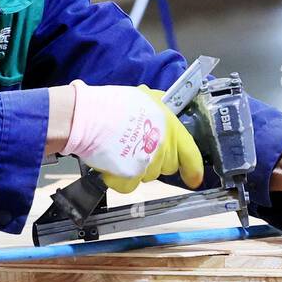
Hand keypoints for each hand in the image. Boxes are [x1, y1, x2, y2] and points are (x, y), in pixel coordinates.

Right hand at [63, 82, 202, 192]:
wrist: (88, 116)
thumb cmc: (113, 104)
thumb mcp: (145, 96)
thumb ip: (159, 109)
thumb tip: (162, 112)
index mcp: (170, 127)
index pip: (191, 154)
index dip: (193, 169)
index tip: (193, 178)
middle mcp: (162, 147)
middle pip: (167, 167)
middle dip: (156, 161)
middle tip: (138, 147)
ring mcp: (147, 163)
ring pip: (147, 176)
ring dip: (137, 168)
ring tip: (121, 150)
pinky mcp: (130, 176)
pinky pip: (129, 186)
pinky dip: (120, 179)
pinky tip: (112, 163)